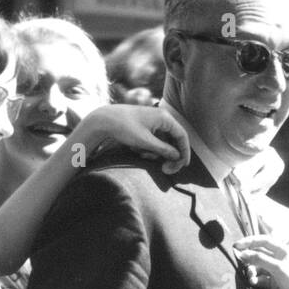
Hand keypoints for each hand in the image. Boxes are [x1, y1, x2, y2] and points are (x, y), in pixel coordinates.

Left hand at [73, 104, 189, 172]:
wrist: (104, 120)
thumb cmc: (124, 128)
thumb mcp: (146, 142)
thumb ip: (164, 150)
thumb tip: (177, 156)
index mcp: (164, 117)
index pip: (182, 136)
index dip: (185, 152)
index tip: (183, 165)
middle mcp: (161, 118)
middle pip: (174, 141)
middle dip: (169, 156)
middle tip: (166, 170)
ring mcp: (153, 122)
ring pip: (163, 143)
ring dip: (156, 153)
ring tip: (141, 154)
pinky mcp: (146, 127)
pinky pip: (154, 141)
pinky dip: (149, 149)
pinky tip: (137, 149)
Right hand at [233, 235, 288, 288]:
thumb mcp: (277, 268)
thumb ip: (259, 259)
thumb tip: (242, 254)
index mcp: (284, 251)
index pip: (264, 241)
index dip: (249, 241)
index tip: (236, 246)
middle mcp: (280, 260)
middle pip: (259, 254)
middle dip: (249, 258)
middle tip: (239, 262)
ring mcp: (277, 273)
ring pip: (258, 267)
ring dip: (252, 271)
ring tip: (250, 277)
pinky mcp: (274, 284)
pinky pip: (260, 279)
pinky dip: (255, 280)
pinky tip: (253, 283)